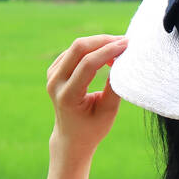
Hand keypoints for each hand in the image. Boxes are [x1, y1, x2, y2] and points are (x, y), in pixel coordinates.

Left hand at [45, 34, 127, 160]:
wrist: (72, 137)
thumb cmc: (93, 128)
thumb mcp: (108, 111)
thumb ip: (114, 87)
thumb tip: (122, 60)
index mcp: (67, 96)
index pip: (87, 64)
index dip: (108, 51)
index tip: (127, 45)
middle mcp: (55, 83)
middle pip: (78, 48)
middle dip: (103, 41)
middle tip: (124, 41)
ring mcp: (52, 75)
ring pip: (76, 47)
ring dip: (98, 43)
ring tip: (118, 49)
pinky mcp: (54, 70)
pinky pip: (73, 51)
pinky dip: (91, 48)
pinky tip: (106, 53)